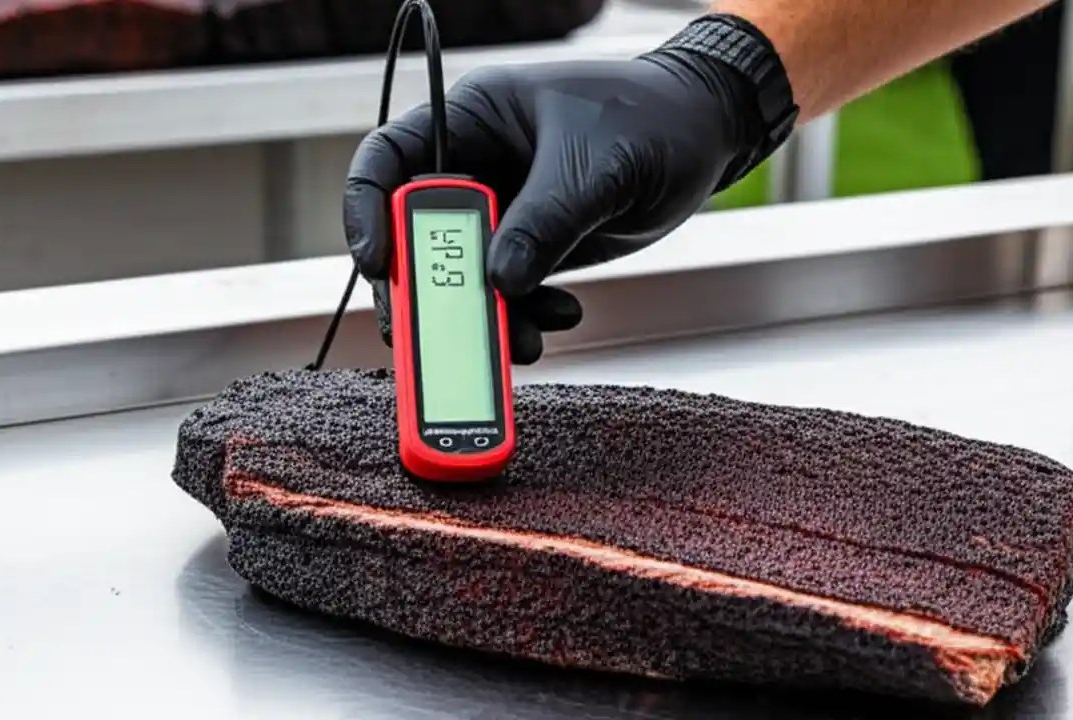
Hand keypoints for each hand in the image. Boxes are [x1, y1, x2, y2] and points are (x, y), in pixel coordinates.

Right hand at [344, 17, 791, 362]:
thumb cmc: (650, 119)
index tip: (378, 264)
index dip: (366, 213)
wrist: (706, 137)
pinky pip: (507, 297)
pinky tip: (563, 316)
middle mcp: (474, 169)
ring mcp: (502, 214)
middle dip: (424, 293)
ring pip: (461, 281)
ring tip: (526, 343)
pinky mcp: (533, 249)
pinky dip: (525, 318)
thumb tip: (498, 284)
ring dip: (482, 322)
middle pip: (415, 238)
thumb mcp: (596, 165)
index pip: (387, 162)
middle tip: (435, 339)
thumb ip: (545, 222)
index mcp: (470, 120)